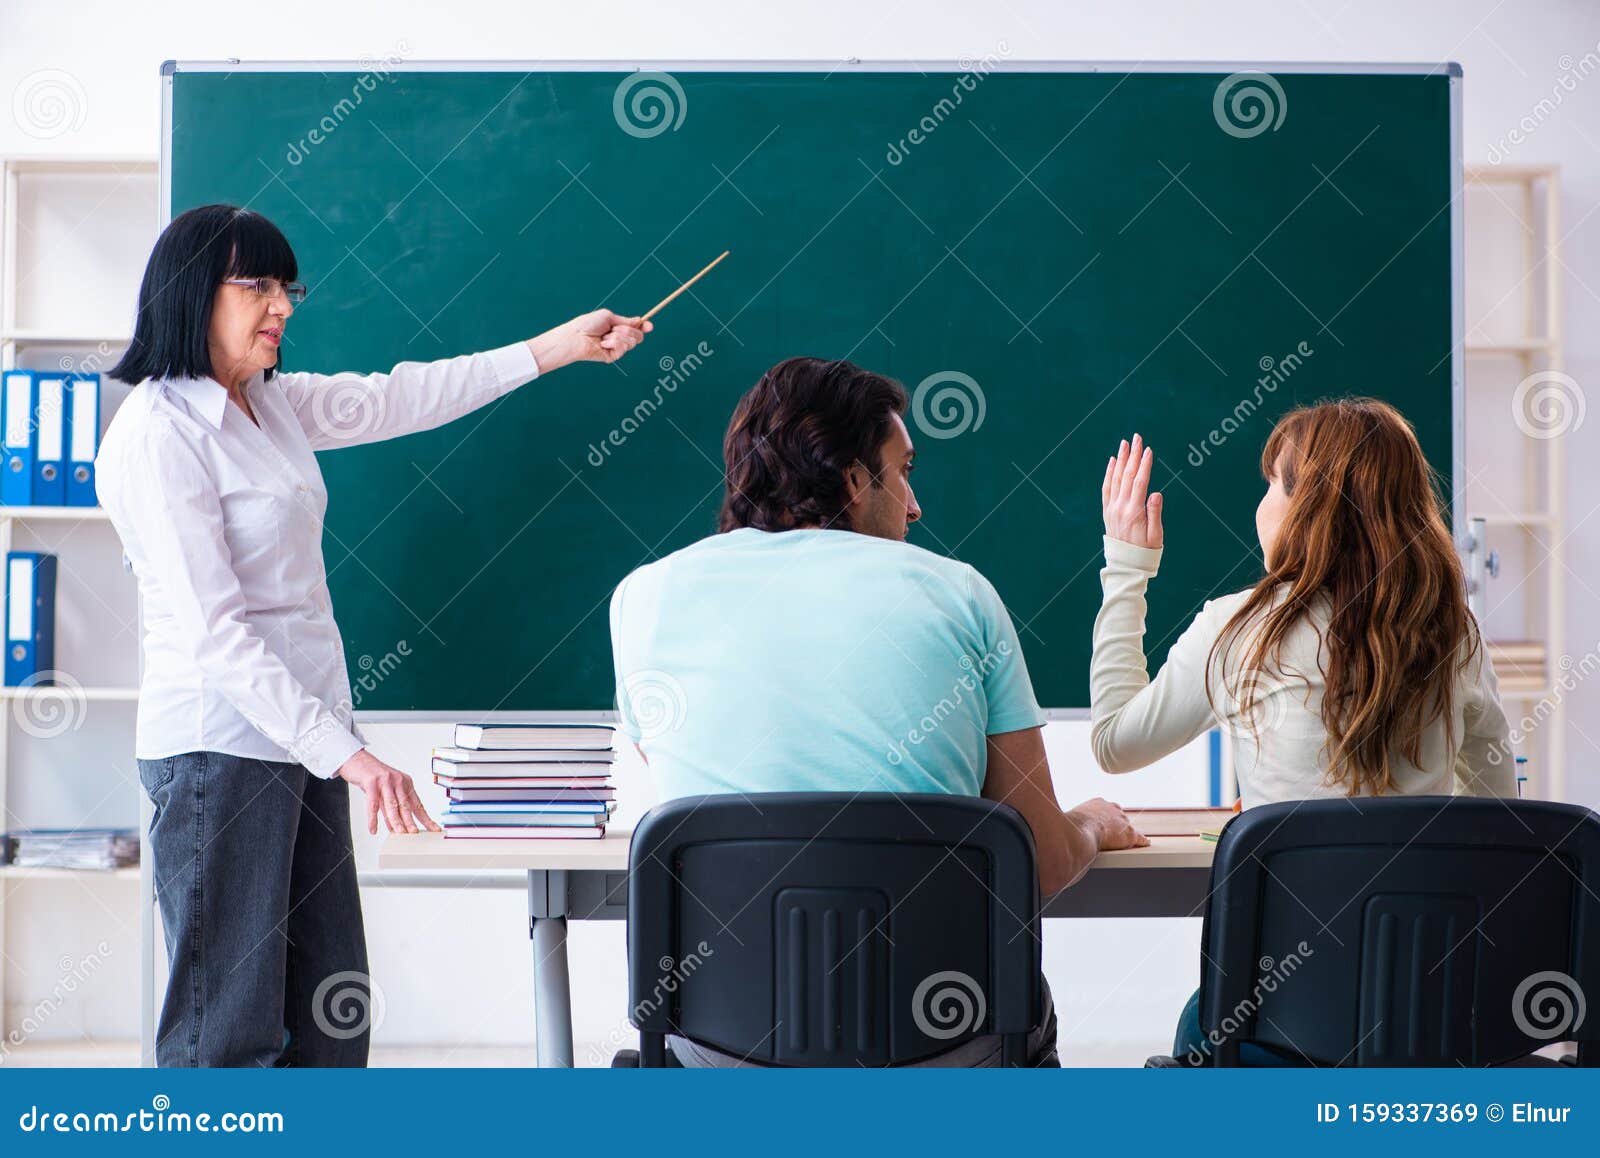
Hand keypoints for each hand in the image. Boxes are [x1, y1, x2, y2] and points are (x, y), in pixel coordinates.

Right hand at [337, 749, 439, 834]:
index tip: (434, 829)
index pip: (418, 804)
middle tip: (415, 834)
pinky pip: (373, 804)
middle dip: (411, 822)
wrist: (356, 760)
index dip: (426, 818)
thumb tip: (395, 827)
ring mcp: (385, 781)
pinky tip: (373, 828)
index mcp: (405, 783)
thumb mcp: (386, 790)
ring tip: (399, 833)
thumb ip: (391, 808)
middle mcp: (398, 781)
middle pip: (406, 806)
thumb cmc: (372, 776)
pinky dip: (373, 819)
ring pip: (392, 805)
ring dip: (396, 821)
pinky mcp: (372, 783)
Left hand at [527, 309, 652, 372]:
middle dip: (629, 331)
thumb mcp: (609, 317)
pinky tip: (604, 343)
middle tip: (615, 329)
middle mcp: (617, 338)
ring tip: (606, 336)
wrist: (577, 337)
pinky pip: (623, 348)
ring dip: (620, 336)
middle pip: (638, 336)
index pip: (635, 328)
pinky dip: (615, 342)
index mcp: (616, 328)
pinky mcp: (613, 357)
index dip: (644, 326)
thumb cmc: (587, 324)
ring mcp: (616, 348)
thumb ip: (625, 320)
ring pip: (632, 342)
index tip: (650, 325)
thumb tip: (639, 321)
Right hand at [1071, 797, 1148, 850]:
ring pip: (1127, 827)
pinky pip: (1139, 838)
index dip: (1103, 818)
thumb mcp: (1071, 817)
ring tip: (1120, 842)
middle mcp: (1113, 809)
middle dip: (1115, 825)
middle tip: (1109, 834)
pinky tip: (1145, 842)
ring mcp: (1122, 821)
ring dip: (1124, 834)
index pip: (1105, 809)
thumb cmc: (1071, 825)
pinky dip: (1142, 841)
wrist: (1081, 829)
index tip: (1101, 824)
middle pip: (1118, 817)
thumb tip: (1062, 825)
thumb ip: (1073, 820)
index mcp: (1098, 803)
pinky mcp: (1129, 834)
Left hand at [1102, 432, 1162, 548]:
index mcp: (1134, 512)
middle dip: (1132, 455)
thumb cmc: (1146, 551)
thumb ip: (1155, 513)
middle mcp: (1120, 508)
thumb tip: (1156, 492)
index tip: (1148, 450)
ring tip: (1125, 443)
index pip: (1139, 482)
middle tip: (1137, 437)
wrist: (1126, 565)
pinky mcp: (1107, 511)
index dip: (1144, 465)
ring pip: (1115, 479)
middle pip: (1126, 476)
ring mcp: (1112, 509)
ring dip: (1121, 460)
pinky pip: (1106, 488)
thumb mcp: (1156, 535)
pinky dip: (1109, 473)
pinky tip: (1113, 461)